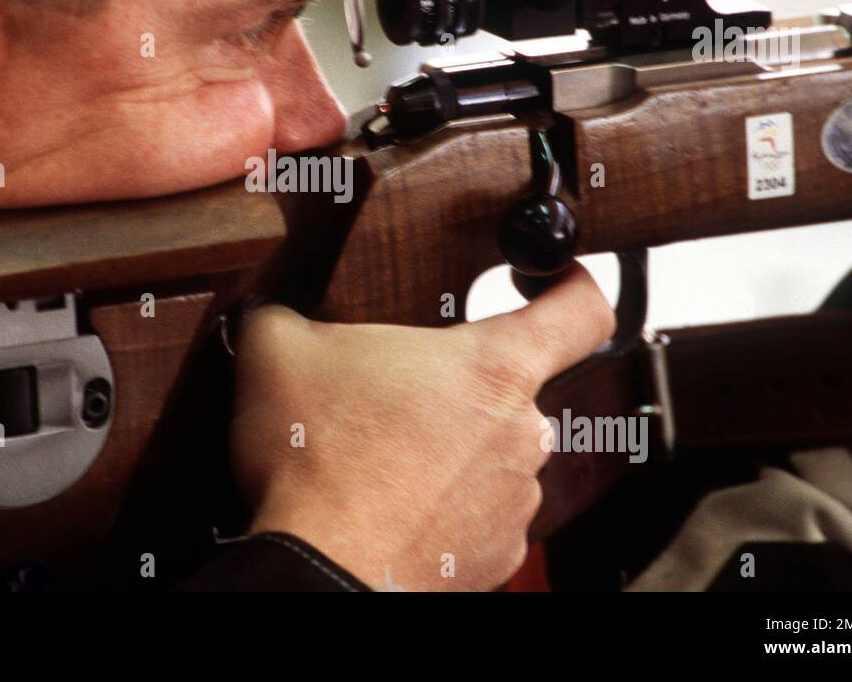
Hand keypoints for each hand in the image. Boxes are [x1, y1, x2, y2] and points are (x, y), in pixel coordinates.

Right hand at [231, 262, 612, 590]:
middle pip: (509, 388)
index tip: (551, 281)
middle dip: (453, 386)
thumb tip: (272, 312)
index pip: (580, 310)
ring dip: (445, 450)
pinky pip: (475, 514)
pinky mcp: (497, 556)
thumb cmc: (318, 461)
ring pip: (488, 453)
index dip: (572, 285)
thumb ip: (286, 312)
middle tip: (390, 397)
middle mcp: (522, 433)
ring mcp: (513, 500)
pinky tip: (387, 505)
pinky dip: (439, 508)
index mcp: (492, 367)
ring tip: (377, 458)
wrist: (322, 570)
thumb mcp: (277, 351)